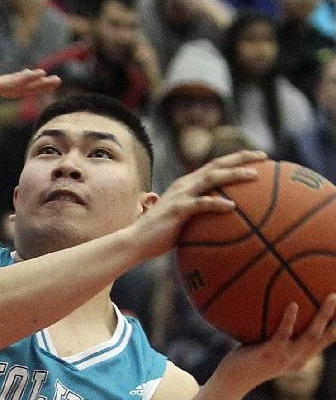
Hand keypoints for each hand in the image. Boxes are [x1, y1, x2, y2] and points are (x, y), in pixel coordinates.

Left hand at [0, 69, 60, 125]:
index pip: (9, 85)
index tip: (45, 78)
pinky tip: (16, 83)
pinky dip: (12, 83)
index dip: (28, 83)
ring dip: (26, 80)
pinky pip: (0, 85)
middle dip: (35, 81)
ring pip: (8, 82)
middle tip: (56, 79)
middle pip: (14, 82)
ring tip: (42, 77)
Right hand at [130, 150, 267, 260]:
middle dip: (241, 158)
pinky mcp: (177, 209)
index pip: (214, 166)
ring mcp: (180, 196)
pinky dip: (216, 204)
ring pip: (211, 178)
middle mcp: (184, 185)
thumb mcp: (183, 223)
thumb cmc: (159, 237)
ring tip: (255, 175)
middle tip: (264, 157)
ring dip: (234, 174)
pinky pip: (200, 204)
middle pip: (216, 165)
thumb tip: (222, 227)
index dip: (236, 159)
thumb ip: (200, 219)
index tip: (258, 159)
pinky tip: (232, 207)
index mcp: (186, 185)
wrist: (135, 242)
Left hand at [215, 294, 335, 391]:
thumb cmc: (247, 360)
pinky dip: (290, 319)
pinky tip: (293, 304)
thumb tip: (284, 308)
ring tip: (332, 297)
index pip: (328, 340)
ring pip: (312, 335)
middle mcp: (298, 358)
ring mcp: (285, 357)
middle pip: (327, 336)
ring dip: (324, 316)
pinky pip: (283, 334)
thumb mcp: (269, 348)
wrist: (231, 381)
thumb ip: (279, 334)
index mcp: (301, 356)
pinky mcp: (269, 354)